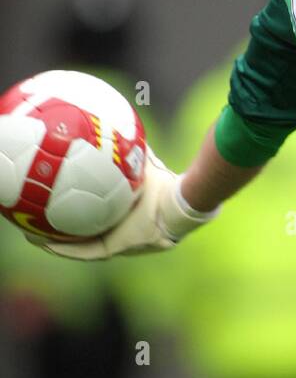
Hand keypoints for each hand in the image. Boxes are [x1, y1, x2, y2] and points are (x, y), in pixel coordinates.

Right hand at [24, 146, 220, 259]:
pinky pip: (86, 252)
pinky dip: (66, 248)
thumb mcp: (143, 162)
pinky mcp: (118, 249)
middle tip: (44, 223)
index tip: (67, 205)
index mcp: (130, 215)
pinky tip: (46, 242)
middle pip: (89, 233)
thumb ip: (131, 149)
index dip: (84, 213)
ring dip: (60, 243)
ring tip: (36, 236)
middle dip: (67, 231)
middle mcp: (125, 232)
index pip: (102, 216)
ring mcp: (121, 243)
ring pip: (83, 247)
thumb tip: (117, 125)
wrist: (177, 201)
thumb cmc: (166, 181)